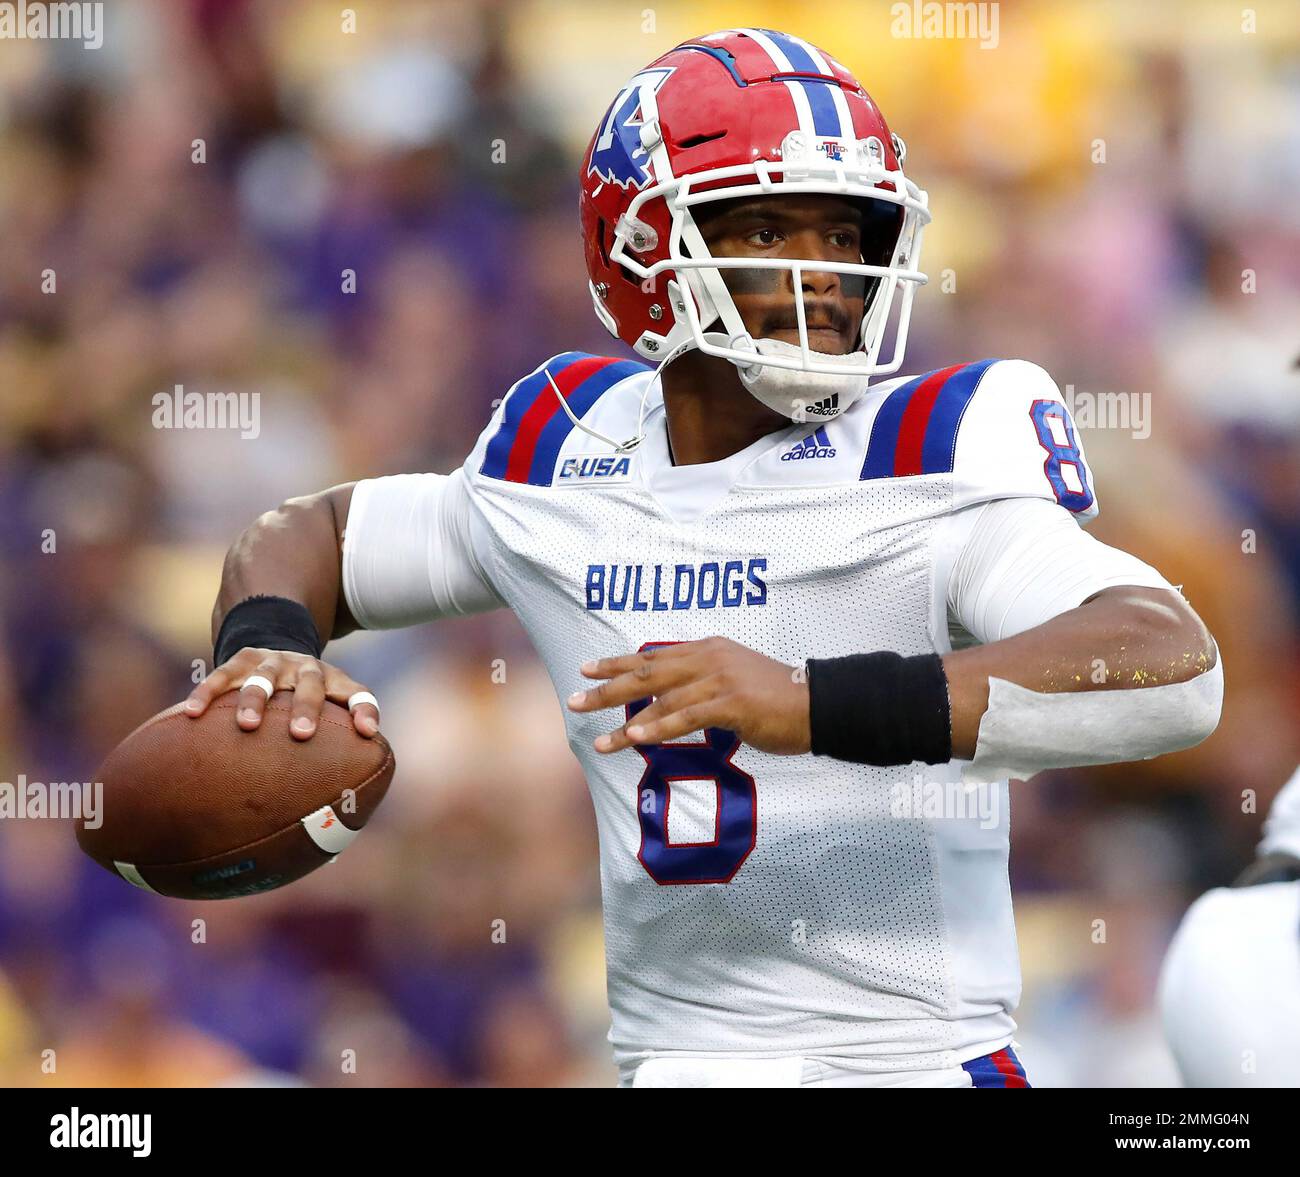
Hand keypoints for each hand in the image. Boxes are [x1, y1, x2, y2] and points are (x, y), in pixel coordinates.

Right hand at [183, 647, 379, 739]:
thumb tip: (338, 829)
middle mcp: (306, 668)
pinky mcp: (241, 659)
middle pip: (312, 684)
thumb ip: (336, 752)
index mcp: (334, 681)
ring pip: (265, 677)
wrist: (276, 646)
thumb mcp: (326, 710)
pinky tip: (193, 713)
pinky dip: (207, 692)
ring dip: (257, 698)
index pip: (357, 693)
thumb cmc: (305, 697)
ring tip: (247, 724)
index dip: (365, 710)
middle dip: (307, 708)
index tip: (368, 732)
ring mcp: (273, 661)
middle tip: (301, 734)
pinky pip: (221, 675)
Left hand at [567, 636, 809, 754]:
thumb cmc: (776, 698)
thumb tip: (671, 700)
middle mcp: (708, 659)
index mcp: (707, 649)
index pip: (653, 655)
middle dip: (607, 688)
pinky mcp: (731, 703)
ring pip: (661, 700)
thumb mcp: (734, 680)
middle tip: (574, 701)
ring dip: (626, 722)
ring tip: (599, 740)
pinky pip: (686, 717)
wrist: (819, 704)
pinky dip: (658, 728)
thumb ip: (702, 684)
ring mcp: (719, 679)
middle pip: (647, 673)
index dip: (618, 662)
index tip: (587, 669)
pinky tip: (635, 737)